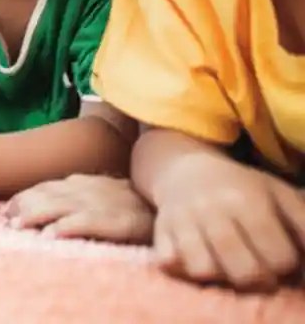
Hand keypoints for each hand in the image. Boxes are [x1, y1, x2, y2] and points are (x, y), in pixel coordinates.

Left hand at [6, 174, 153, 242]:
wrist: (176, 202)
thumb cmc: (137, 203)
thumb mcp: (106, 191)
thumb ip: (81, 193)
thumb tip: (49, 203)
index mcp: (86, 182)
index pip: (49, 187)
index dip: (26, 197)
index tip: (8, 209)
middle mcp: (91, 189)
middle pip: (49, 195)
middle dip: (25, 206)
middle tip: (8, 220)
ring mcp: (104, 203)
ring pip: (62, 206)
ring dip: (37, 215)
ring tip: (19, 226)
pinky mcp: (119, 221)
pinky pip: (88, 222)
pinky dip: (67, 227)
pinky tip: (51, 235)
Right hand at [152, 155, 304, 290]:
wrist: (185, 168)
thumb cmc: (240, 187)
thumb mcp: (278, 194)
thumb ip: (303, 224)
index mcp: (248, 200)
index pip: (279, 257)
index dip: (286, 266)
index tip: (280, 258)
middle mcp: (213, 210)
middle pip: (245, 272)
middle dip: (258, 281)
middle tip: (258, 272)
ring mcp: (183, 221)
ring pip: (204, 271)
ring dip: (219, 276)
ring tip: (226, 266)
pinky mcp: (161, 230)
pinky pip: (169, 264)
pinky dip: (183, 269)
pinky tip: (197, 260)